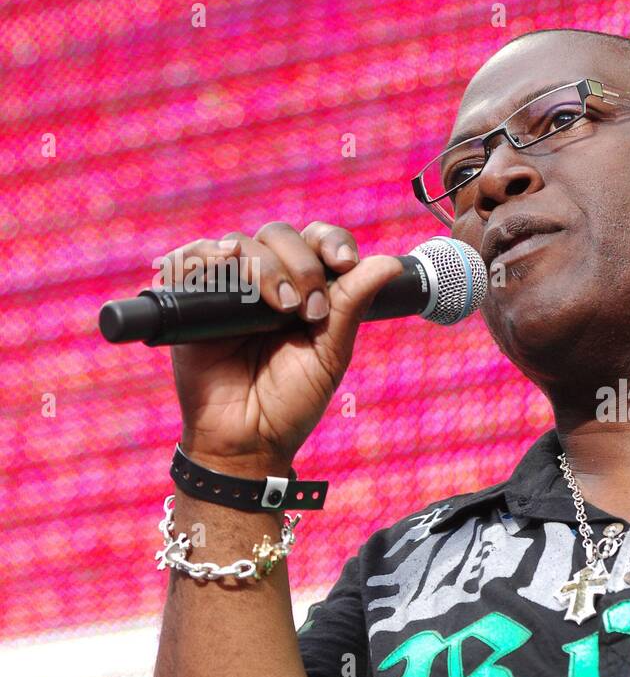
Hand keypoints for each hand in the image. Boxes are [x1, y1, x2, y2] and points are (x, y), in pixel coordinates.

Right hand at [162, 221, 402, 474]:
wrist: (248, 441)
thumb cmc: (291, 402)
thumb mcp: (330, 352)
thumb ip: (352, 305)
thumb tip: (392, 264)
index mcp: (303, 290)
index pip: (316, 241)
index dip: (330, 241)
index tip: (345, 263)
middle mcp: (264, 283)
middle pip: (279, 235)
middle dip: (301, 264)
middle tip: (308, 308)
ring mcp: (226, 291)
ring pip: (240, 243)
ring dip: (266, 267)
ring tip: (280, 308)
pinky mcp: (190, 303)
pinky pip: (190, 261)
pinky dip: (205, 257)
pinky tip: (224, 267)